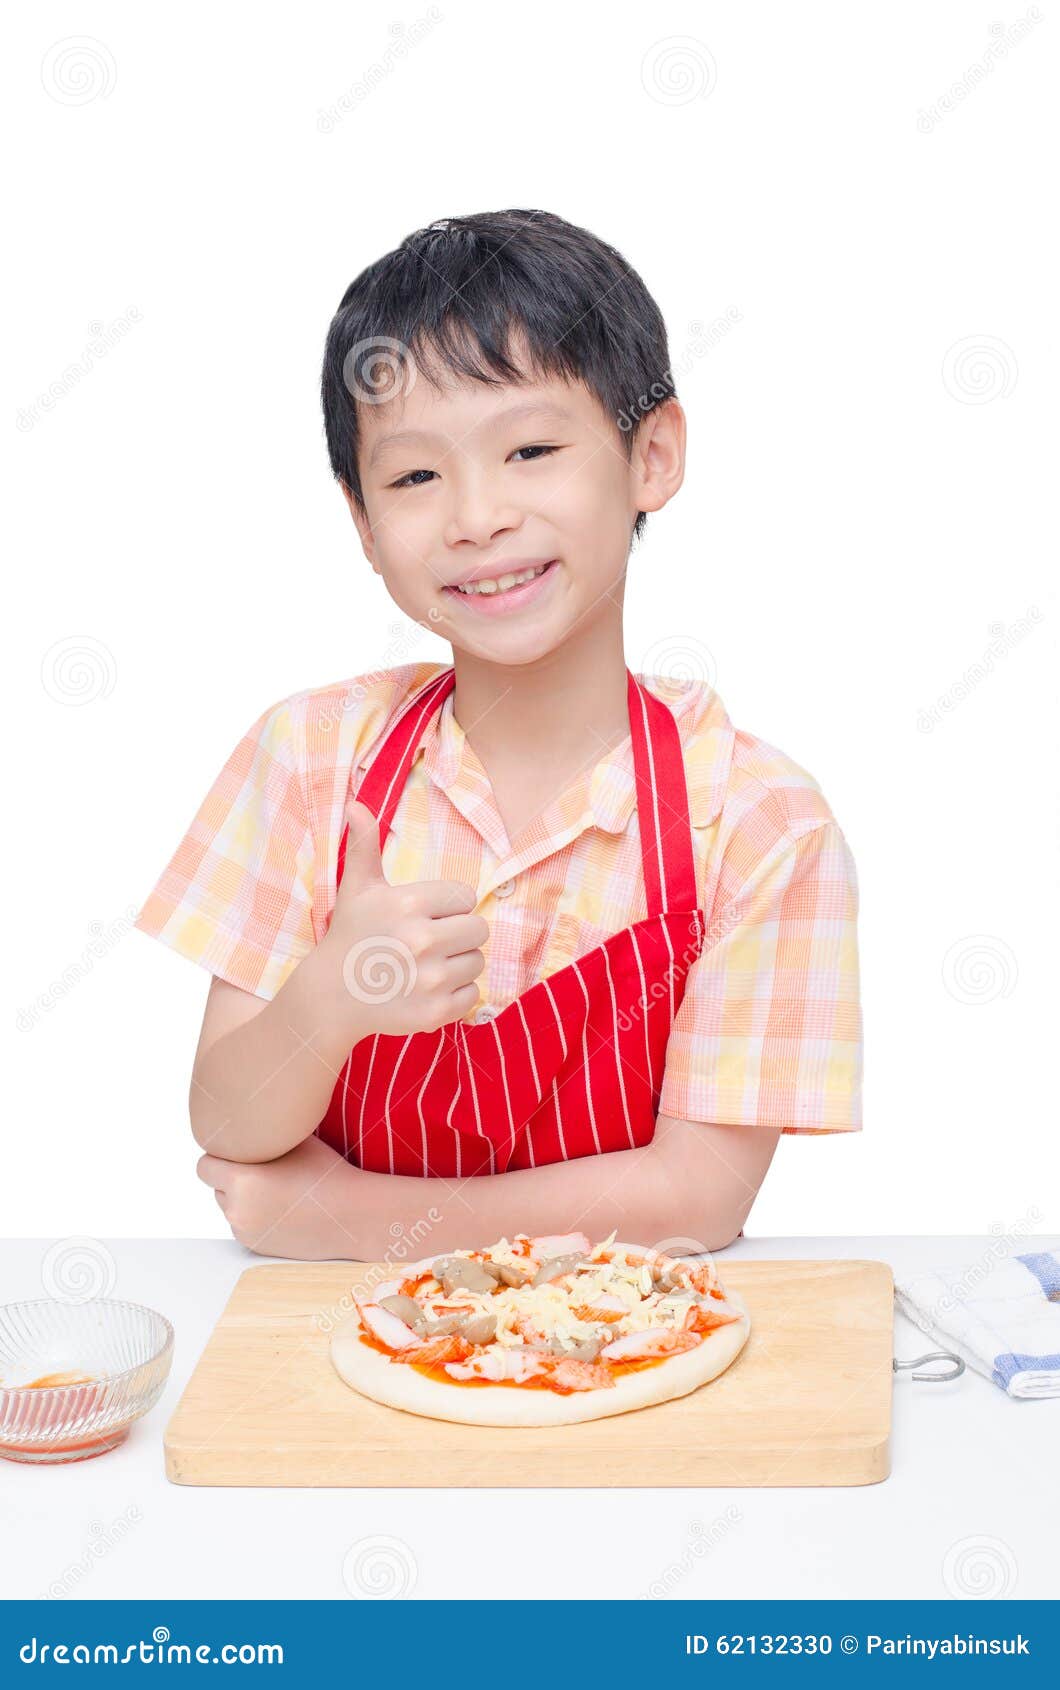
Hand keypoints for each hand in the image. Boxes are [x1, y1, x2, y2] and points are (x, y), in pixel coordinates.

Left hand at [197, 1134, 358, 1258]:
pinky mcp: (256, 1247)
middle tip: (263, 1169)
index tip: (235, 1152)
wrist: (354, 1216)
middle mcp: (237, 1210)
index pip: (204, 1167)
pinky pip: (244, 1225)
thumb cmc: (327, 1173)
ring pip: (230, 1207)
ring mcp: (246, 1232)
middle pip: (217, 1187)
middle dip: (232, 1178)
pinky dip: (256, 1217)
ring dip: (243, 1198)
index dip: (217, 1157)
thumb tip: (247, 1116)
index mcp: (241, 1180)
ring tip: (278, 1189)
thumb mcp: (294, 1141)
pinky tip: (284, 1208)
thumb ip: (263, 1133)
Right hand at [323, 799, 488, 1035]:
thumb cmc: (350, 936)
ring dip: (458, 964)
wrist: (331, 997)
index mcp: (408, 904)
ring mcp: (430, 979)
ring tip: (425, 966)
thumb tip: (355, 804)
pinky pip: (473, 994)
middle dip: (458, 934)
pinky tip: (427, 990)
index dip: (447, 907)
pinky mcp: (436, 1012)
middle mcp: (422, 940)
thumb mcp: (357, 889)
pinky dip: (456, 995)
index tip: (423, 917)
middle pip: (479, 929)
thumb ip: (364, 846)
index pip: (465, 897)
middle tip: (428, 943)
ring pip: (477, 962)